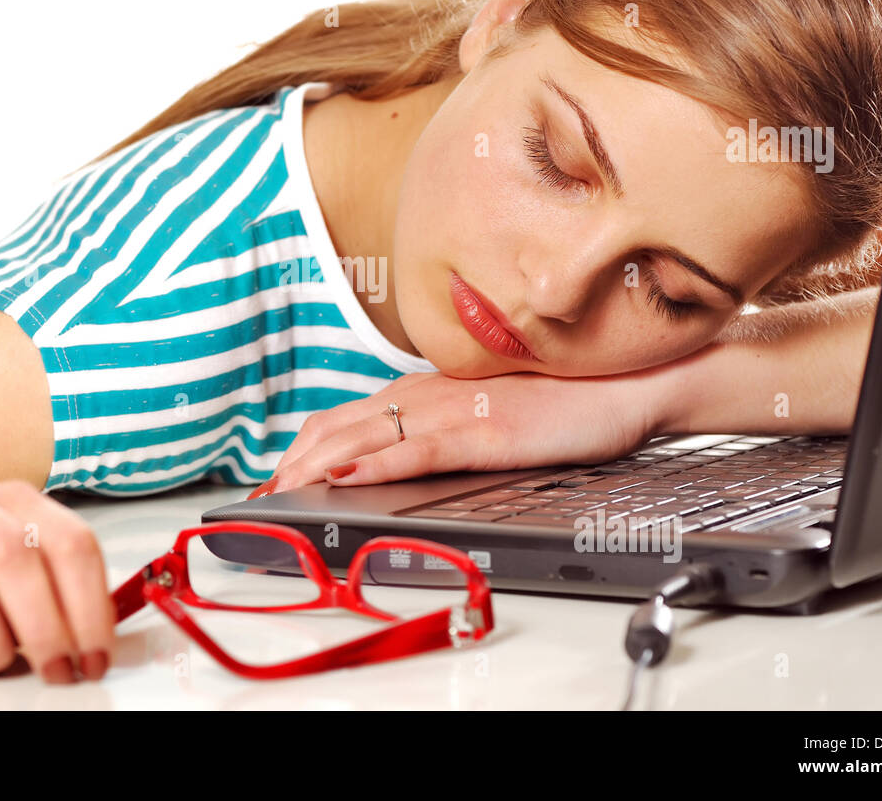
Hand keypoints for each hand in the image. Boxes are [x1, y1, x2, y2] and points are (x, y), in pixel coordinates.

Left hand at [249, 365, 679, 496]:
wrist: (620, 386)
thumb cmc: (557, 401)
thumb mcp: (480, 413)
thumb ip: (436, 429)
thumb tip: (394, 456)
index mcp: (423, 390)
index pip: (343, 417)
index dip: (301, 448)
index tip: (274, 477)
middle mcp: (427, 394)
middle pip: (339, 426)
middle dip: (293, 463)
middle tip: (261, 495)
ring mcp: (453, 410)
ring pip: (366, 435)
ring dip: (317, 466)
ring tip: (282, 490)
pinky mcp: (483, 432)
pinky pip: (417, 449)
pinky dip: (375, 464)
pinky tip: (348, 475)